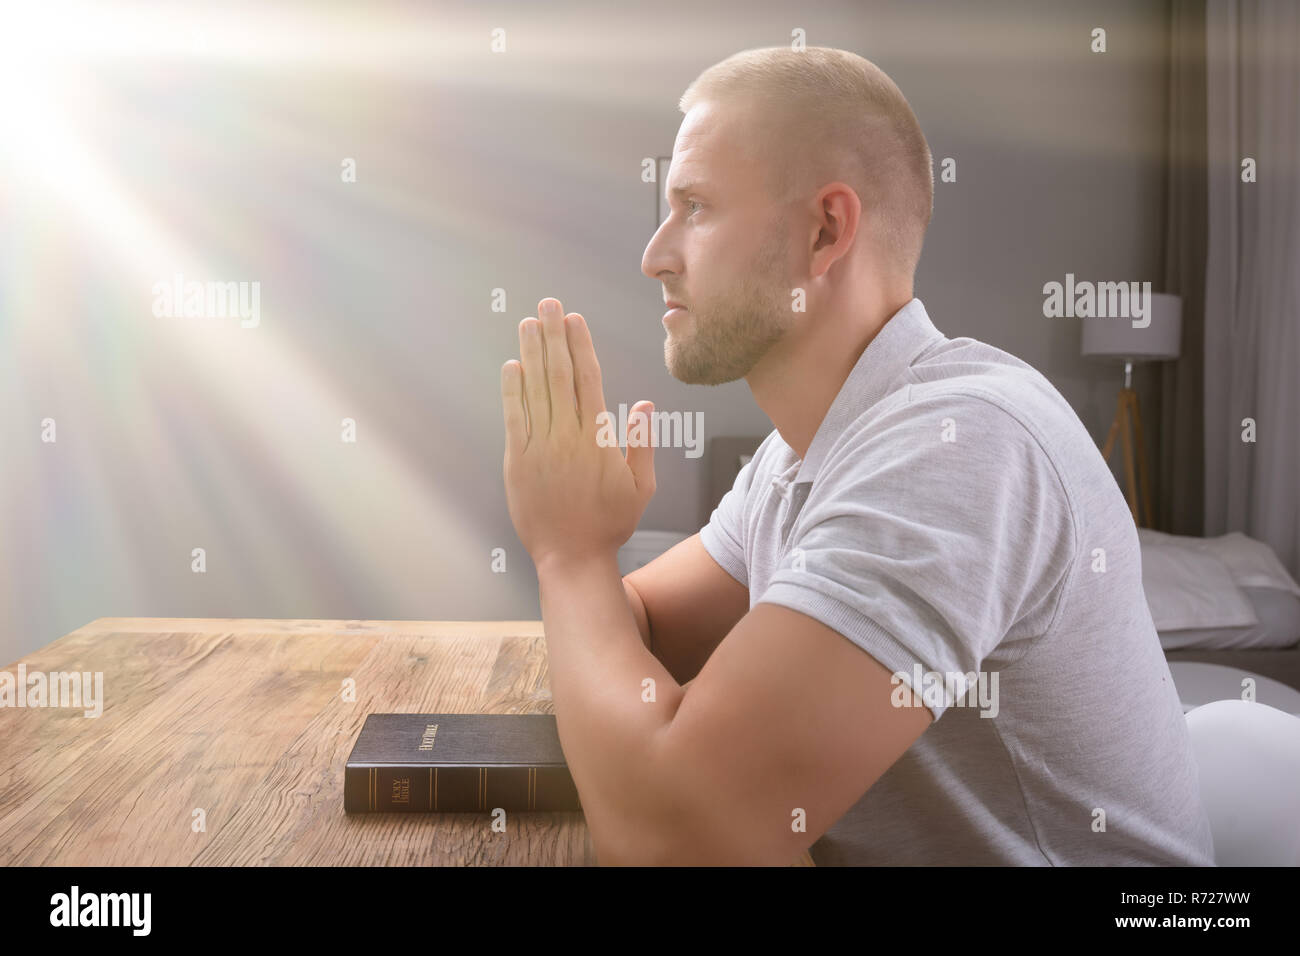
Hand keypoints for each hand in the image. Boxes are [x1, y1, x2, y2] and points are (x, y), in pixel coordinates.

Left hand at [501, 297, 655, 569]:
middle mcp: (568, 437)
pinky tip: (512, 366)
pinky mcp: (517, 462)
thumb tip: (642, 403)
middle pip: (559, 375)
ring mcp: (540, 448)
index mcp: (598, 439)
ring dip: (531, 353)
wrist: (572, 558)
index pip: (588, 379)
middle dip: (553, 336)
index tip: (574, 319)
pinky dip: (512, 390)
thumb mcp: (640, 486)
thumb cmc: (610, 524)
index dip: (580, 345)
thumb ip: (641, 443)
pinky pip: (514, 418)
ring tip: (527, 323)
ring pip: (535, 390)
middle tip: (548, 305)